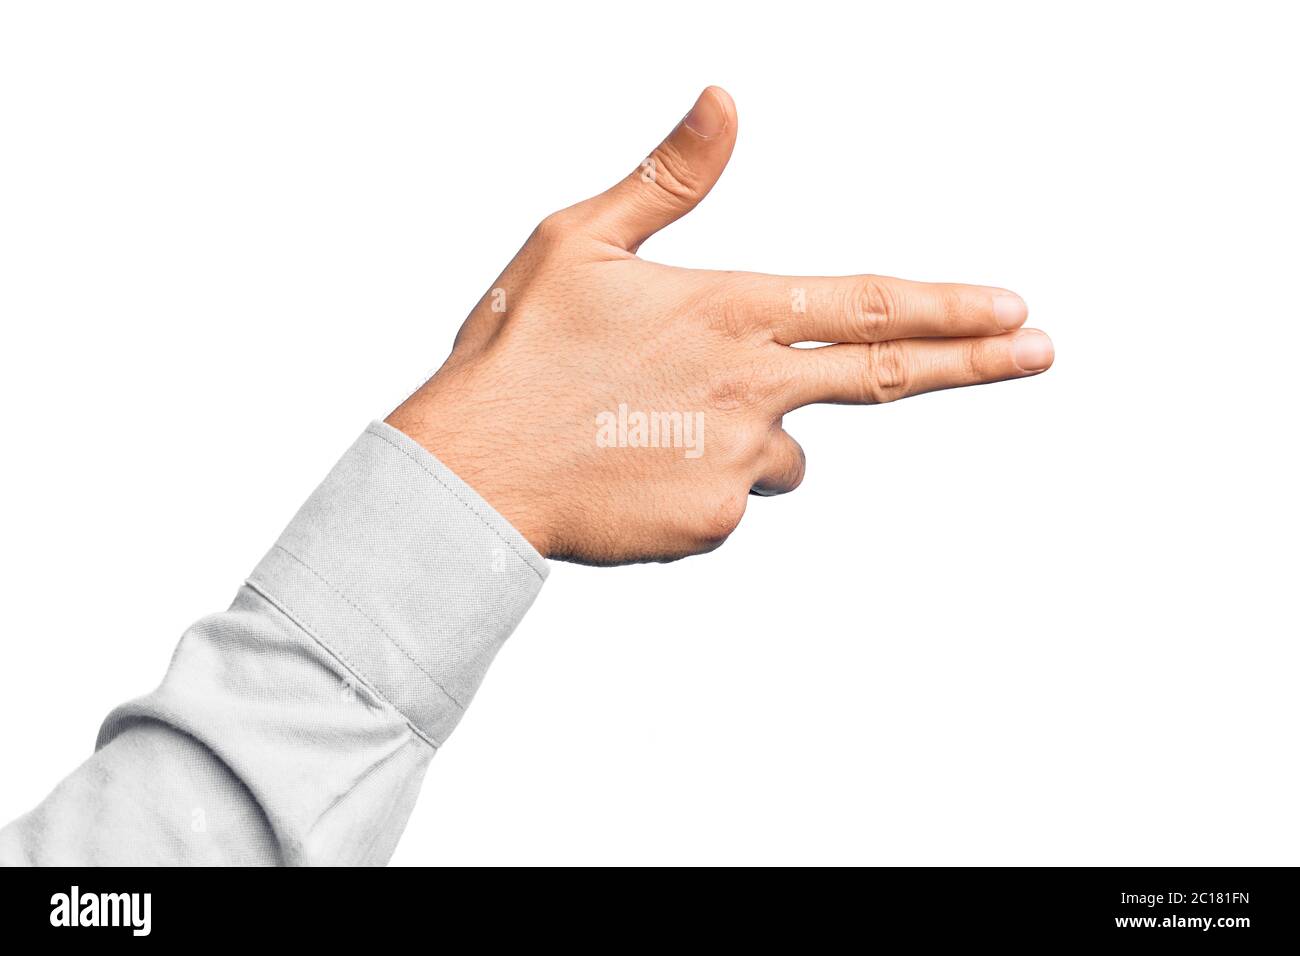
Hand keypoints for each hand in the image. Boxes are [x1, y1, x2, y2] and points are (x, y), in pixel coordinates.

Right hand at [388, 87, 1052, 564]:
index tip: (1013, 307)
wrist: (470, 472)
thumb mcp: (579, 241)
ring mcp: (738, 462)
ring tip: (655, 422)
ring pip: (786, 448)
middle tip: (1041, 352)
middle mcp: (752, 387)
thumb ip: (668, 179)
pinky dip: (703, 478)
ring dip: (752, 431)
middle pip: (885, 372)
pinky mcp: (712, 520)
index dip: (947, 305)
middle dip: (973, 362)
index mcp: (728, 310)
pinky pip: (732, 496)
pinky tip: (636, 465)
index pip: (866, 303)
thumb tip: (727, 100)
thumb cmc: (519, 351)